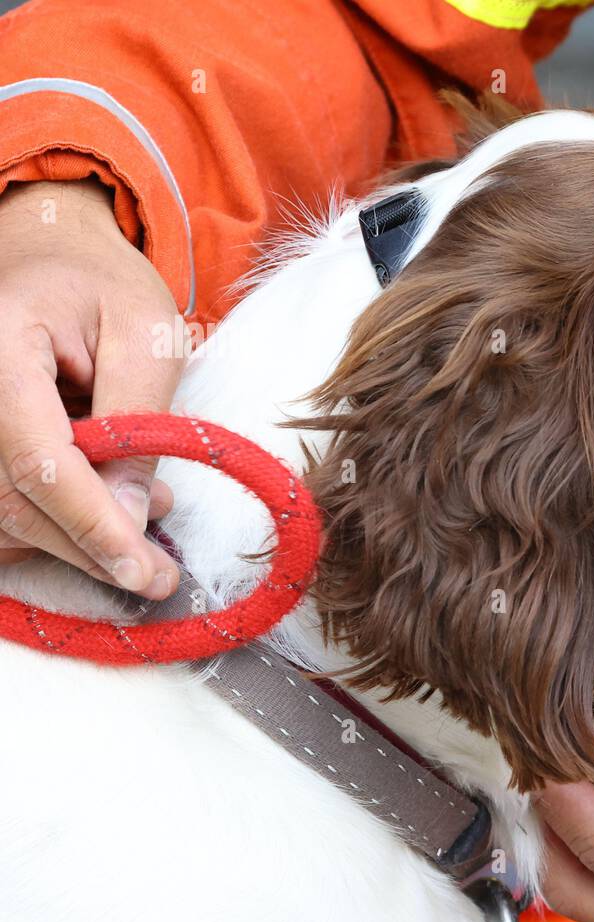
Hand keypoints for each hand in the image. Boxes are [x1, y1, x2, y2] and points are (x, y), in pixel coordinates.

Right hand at [0, 179, 180, 596]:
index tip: (140, 570)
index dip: (90, 524)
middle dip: (92, 548)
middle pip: (16, 499)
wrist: (52, 253)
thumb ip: (138, 426)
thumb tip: (129, 519)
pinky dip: (57, 524)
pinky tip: (114, 507)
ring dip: (79, 541)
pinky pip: (3, 501)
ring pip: (5, 513)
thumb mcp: (147, 338)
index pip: (37, 458)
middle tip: (160, 578)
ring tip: (152, 525)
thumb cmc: (105, 285)